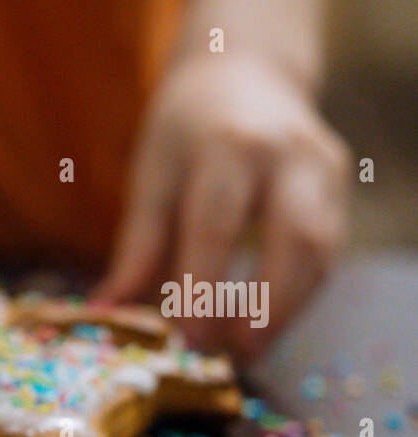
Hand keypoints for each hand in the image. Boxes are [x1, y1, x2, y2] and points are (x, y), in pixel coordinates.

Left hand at [92, 53, 349, 363]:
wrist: (242, 74)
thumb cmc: (184, 134)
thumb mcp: (151, 177)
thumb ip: (137, 248)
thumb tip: (104, 312)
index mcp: (227, 146)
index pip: (217, 224)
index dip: (202, 285)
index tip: (187, 338)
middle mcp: (286, 153)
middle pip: (293, 237)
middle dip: (266, 305)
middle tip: (232, 354)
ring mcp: (322, 168)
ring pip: (320, 251)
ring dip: (286, 310)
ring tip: (245, 351)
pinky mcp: (338, 186)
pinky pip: (326, 252)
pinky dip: (297, 295)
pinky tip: (263, 326)